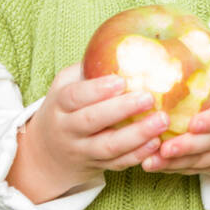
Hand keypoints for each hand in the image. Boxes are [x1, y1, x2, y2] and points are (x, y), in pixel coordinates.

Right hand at [7, 64, 170, 202]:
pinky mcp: (97, 166)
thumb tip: (127, 42)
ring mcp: (82, 151)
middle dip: (121, 110)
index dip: (97, 90)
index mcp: (60, 104)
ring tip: (162, 121)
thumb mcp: (67, 84)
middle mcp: (68, 129)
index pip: (74, 97)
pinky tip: (157, 144)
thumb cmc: (66, 107)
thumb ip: (90, 67)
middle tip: (149, 98)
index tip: (121, 81)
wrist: (47, 152)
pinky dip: (138, 155)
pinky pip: (118, 163)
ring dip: (137, 135)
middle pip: (92, 121)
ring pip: (108, 146)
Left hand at [138, 75, 209, 185]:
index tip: (193, 124)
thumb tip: (171, 45)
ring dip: (176, 162)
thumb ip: (204, 71)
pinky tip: (155, 166)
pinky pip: (193, 169)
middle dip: (188, 146)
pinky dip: (174, 169)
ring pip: (201, 159)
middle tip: (165, 148)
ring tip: (152, 161)